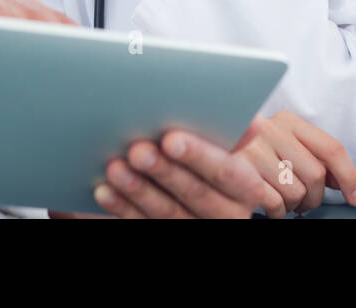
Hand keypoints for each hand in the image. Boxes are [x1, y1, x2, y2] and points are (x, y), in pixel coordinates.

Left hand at [92, 126, 280, 217]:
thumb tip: (251, 121)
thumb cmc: (211, 155)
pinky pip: (143, 224)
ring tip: (115, 166)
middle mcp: (224, 213)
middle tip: (137, 150)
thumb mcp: (227, 146)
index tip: (171, 139)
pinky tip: (104, 190)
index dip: (199, 155)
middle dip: (164, 171)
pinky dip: (121, 207)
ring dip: (138, 189)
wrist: (198, 191)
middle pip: (195, 194)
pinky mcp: (166, 234)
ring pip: (167, 212)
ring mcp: (194, 226)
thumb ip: (233, 132)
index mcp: (246, 187)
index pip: (226, 172)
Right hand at [236, 111, 355, 214]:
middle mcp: (269, 130)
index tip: (354, 195)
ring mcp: (252, 149)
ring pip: (296, 192)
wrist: (202, 146)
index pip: (331, 148)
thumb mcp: (279, 142)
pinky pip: (275, 203)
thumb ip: (307, 154)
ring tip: (280, 199)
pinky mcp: (238, 172)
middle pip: (316, 174)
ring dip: (293, 205)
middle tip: (303, 201)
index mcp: (286, 120)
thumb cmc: (248, 149)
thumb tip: (339, 181)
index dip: (349, 176)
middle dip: (314, 197)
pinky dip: (276, 212)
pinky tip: (267, 205)